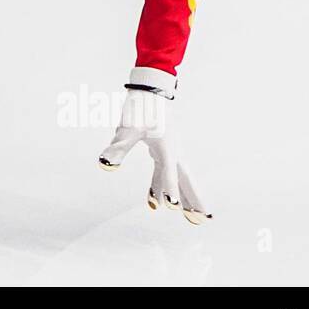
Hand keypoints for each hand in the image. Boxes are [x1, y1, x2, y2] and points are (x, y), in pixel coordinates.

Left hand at [98, 79, 211, 224]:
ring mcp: (170, 150)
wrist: (150, 89)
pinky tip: (152, 201)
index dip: (170, 190)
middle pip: (186, 179)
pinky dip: (161, 186)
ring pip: (179, 178)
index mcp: (167, 146)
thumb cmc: (141, 107)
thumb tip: (104, 162)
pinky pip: (164, 172)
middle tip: (203, 219)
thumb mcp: (127, 128)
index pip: (169, 172)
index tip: (172, 208)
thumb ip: (118, 147)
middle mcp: (173, 150)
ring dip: (183, 196)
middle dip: (194, 199)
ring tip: (189, 217)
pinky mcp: (162, 149)